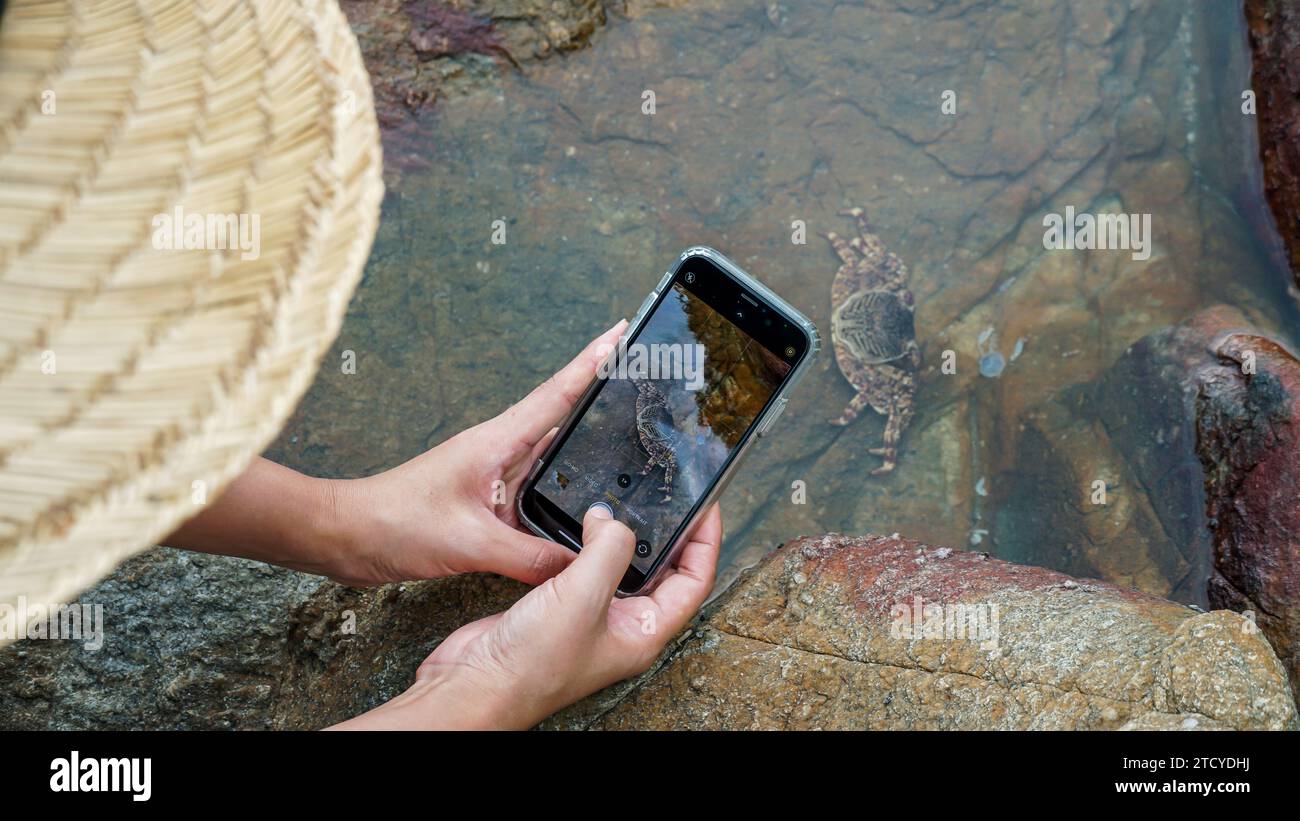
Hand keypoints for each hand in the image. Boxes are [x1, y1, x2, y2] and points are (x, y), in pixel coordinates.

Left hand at [327, 319, 628, 586]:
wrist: (344, 536)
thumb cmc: (392, 523)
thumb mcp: (468, 543)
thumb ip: (527, 556)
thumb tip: (578, 565)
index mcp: (495, 443)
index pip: (556, 394)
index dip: (592, 364)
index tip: (622, 335)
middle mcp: (497, 452)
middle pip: (560, 416)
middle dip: (600, 394)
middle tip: (640, 375)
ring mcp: (491, 475)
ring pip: (549, 455)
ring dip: (583, 444)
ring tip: (624, 434)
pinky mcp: (483, 502)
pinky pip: (533, 490)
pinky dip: (559, 490)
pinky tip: (579, 501)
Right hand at [332, 503, 721, 728]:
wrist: (475, 683)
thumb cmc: (532, 664)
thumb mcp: (583, 595)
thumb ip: (608, 550)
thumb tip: (612, 519)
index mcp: (644, 631)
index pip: (693, 581)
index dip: (705, 541)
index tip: (707, 505)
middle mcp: (622, 625)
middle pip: (663, 572)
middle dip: (669, 534)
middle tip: (671, 496)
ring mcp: (590, 617)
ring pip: (621, 568)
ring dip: (625, 536)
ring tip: (629, 501)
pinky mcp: (558, 607)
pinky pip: (585, 568)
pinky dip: (588, 543)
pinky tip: (581, 523)